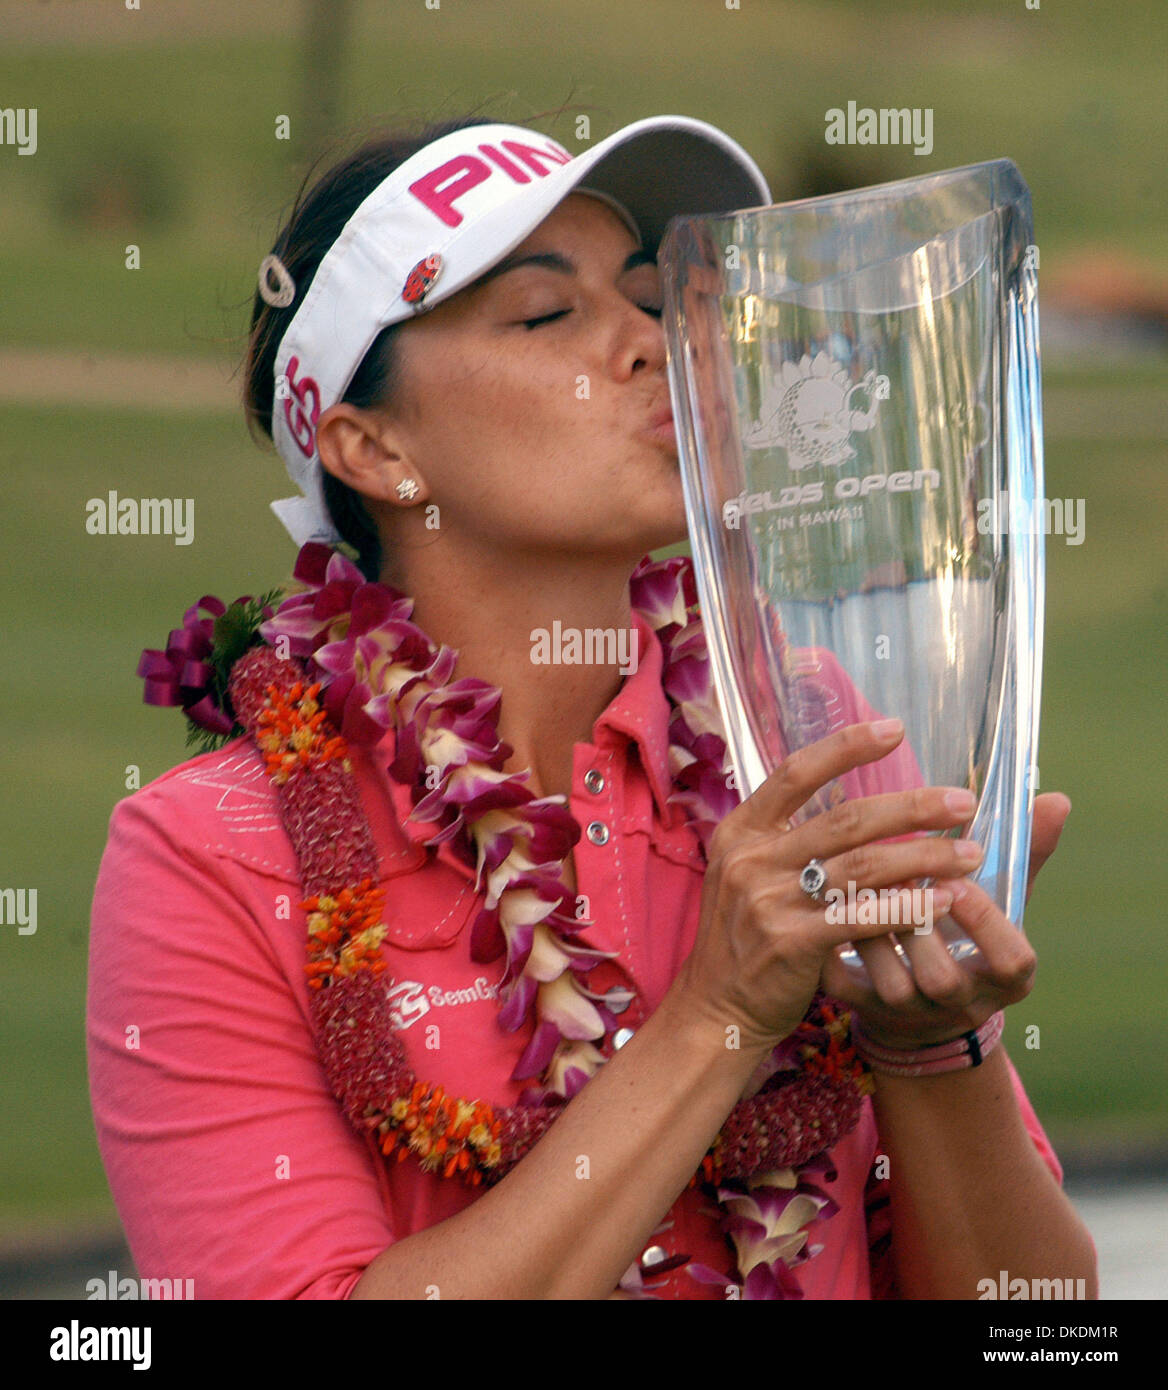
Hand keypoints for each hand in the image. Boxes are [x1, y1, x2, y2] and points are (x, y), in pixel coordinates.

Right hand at [672, 720, 988, 1053]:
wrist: (716, 1008)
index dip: (846, 747)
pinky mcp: (791, 943)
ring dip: (924, 857)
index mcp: (741, 830)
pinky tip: (944, 901)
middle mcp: (751, 858)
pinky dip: (908, 907)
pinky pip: (863, 917)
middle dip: (912, 807)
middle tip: (962, 801)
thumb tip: (855, 806)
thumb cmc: (747, 938)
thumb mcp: (750, 875)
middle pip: (845, 819)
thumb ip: (791, 841)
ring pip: (863, 867)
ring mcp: (768, 900)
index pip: (797, 773)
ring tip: (970, 854)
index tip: (895, 729)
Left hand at [821, 793, 1070, 1049]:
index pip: (1012, 961)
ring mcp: (912, 1012)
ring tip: (861, 886)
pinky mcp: (865, 1009)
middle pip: (943, 978)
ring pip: (894, 985)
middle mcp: (961, 1001)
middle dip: (920, 925)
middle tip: (898, 880)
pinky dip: (836, 945)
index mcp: (1004, 976)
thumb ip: (1025, 852)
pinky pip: (847, 987)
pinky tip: (829, 906)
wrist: (918, 997)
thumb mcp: (1000, 896)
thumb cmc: (966, 930)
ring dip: (875, 930)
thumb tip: (1056, 800)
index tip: (958, 880)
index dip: (986, 922)